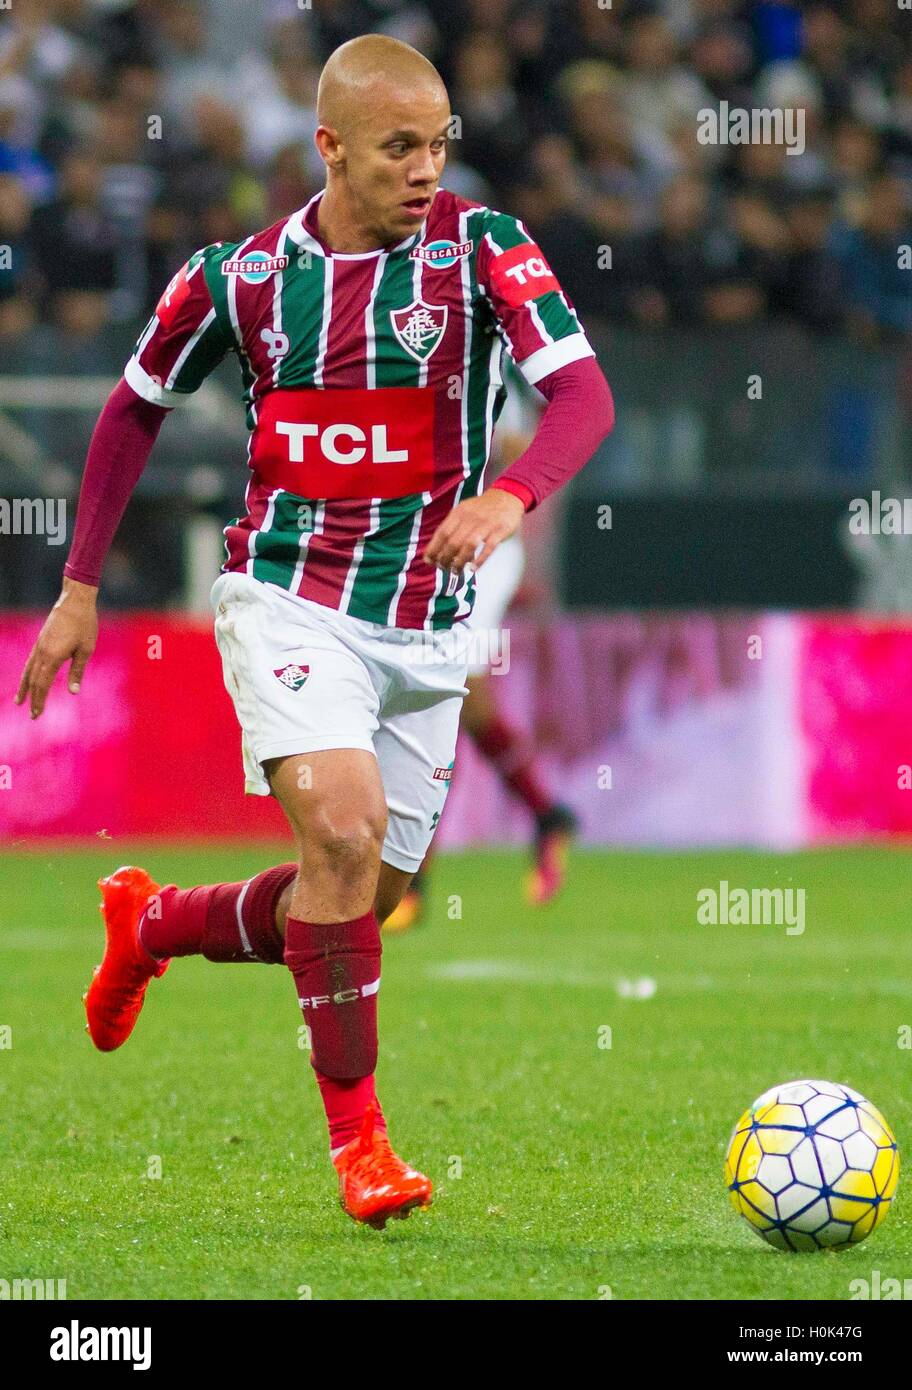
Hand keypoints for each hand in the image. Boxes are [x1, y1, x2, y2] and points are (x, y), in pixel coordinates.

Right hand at [15, 578, 98, 719]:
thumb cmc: (84, 624)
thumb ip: (77, 671)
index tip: (37, 713)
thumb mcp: (86, 649)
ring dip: (24, 687)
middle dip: (33, 698)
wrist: (75, 600)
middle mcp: (42, 652)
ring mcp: (39, 646)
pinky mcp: (41, 641)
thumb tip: (74, 692)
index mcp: (53, 656)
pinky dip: (27, 673)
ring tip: (18, 701)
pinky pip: (30, 661)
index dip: (39, 700)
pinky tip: (27, 679)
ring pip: (28, 671)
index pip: (42, 684)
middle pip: (34, 680)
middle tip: (33, 715)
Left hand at [423, 488, 524, 573]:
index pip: (442, 533)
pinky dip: (480, 560)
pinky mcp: (500, 530)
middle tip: (444, 568)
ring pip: (469, 545)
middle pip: (454, 541)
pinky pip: (489, 547)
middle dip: (446, 558)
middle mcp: (471, 517)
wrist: (507, 496)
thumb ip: (452, 527)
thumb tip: (439, 549)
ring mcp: (486, 524)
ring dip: (460, 561)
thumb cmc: (482, 508)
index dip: (434, 548)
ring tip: (456, 571)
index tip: (429, 561)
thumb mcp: (464, 510)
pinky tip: (473, 568)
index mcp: (459, 512)